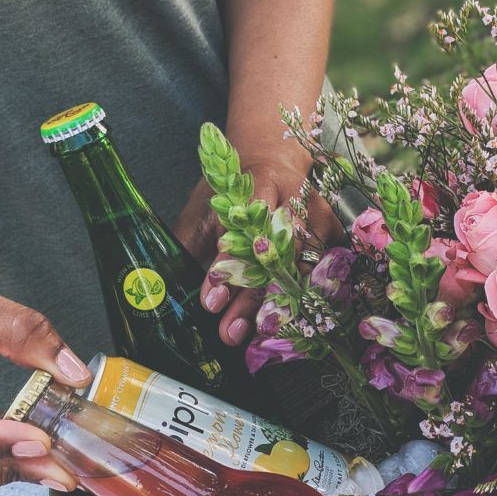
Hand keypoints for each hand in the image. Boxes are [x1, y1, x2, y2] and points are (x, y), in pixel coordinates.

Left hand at [175, 154, 340, 346]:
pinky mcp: (333, 237)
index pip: (248, 225)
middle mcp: (298, 200)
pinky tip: (281, 328)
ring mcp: (321, 219)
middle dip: (251, 297)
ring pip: (300, 271)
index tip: (211, 298)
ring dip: (274, 308)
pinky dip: (299, 304)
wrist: (275, 157)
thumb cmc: (236, 188)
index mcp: (262, 182)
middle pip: (278, 255)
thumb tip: (163, 286)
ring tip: (252, 337)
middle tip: (228, 331)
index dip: (231, 263)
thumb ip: (190, 243)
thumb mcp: (207, 206)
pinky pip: (320, 278)